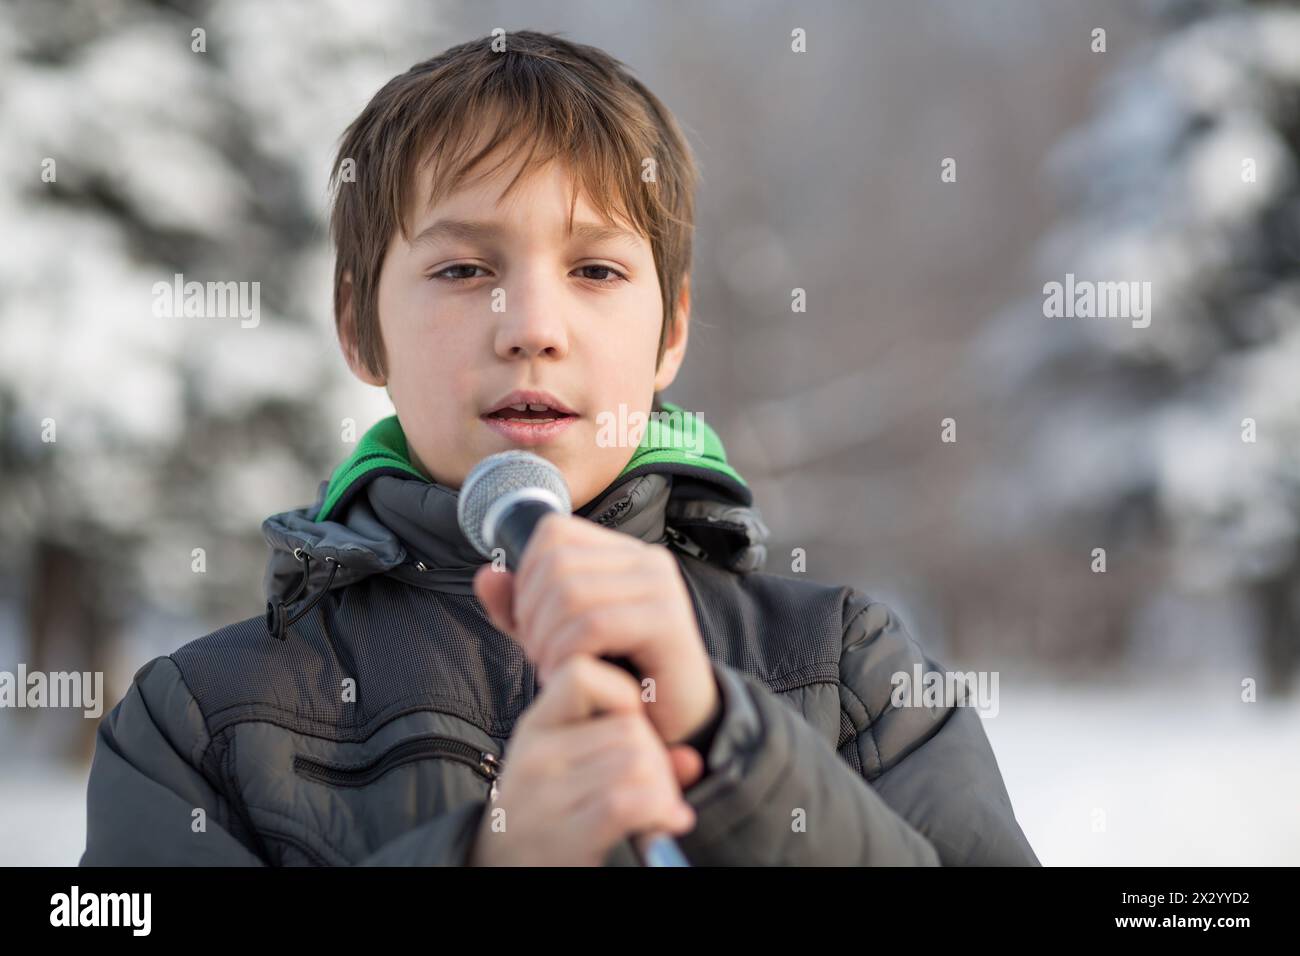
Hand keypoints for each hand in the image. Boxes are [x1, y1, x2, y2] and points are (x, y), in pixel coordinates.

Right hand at [468, 655, 702, 865]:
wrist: (499, 870)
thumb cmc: (544, 820)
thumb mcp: (571, 772)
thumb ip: (625, 754)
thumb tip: (690, 761)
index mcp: (536, 727)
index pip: (582, 674)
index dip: (622, 694)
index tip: (630, 726)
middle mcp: (535, 754)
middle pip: (629, 728)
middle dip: (657, 758)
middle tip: (656, 787)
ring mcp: (546, 795)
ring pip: (637, 763)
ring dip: (663, 789)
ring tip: (656, 808)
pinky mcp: (563, 835)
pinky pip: (629, 803)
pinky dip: (659, 811)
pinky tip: (665, 823)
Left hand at [473, 513, 719, 745]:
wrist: (670, 724)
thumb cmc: (615, 677)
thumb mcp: (553, 639)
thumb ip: (517, 608)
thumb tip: (486, 574)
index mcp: (622, 552)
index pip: (553, 532)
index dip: (526, 576)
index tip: (530, 623)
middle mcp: (647, 558)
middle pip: (556, 562)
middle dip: (532, 614)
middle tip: (539, 655)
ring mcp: (661, 586)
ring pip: (571, 592)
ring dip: (547, 639)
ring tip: (552, 668)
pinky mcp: (668, 621)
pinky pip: (593, 625)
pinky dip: (566, 654)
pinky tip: (567, 676)